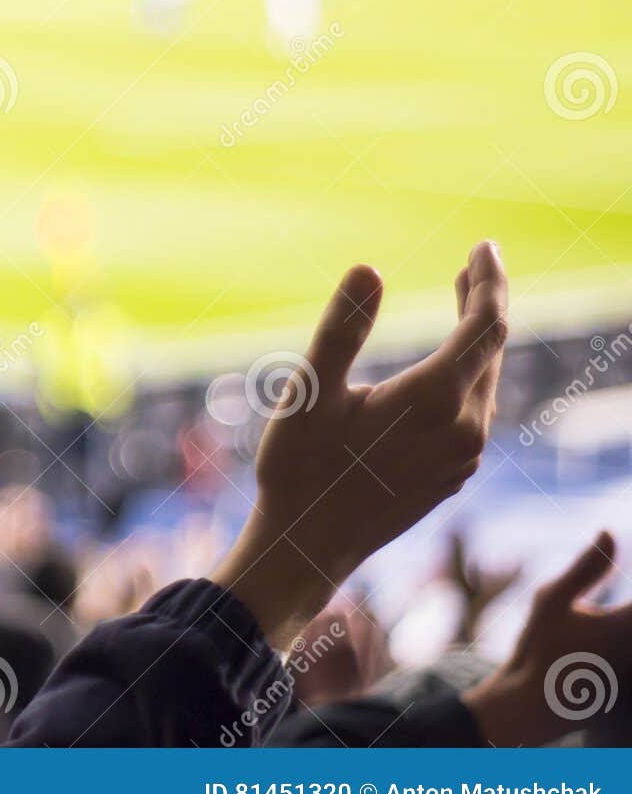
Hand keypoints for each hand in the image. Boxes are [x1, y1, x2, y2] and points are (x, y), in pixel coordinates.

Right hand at [212, 241, 507, 646]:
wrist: (307, 546)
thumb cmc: (301, 468)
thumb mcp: (310, 391)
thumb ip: (343, 327)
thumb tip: (369, 268)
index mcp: (435, 399)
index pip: (485, 324)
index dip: (488, 281)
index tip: (483, 247)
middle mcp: (464, 429)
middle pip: (491, 350)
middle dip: (483, 303)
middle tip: (472, 265)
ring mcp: (462, 457)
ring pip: (485, 382)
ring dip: (477, 341)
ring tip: (462, 306)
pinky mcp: (451, 475)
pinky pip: (475, 413)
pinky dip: (468, 377)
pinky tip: (446, 372)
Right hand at [463, 532, 631, 745]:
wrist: (533, 707)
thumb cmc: (537, 648)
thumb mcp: (551, 600)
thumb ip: (588, 566)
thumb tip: (611, 530)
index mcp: (628, 624)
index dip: (631, 597)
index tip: (621, 602)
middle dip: (626, 614)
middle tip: (611, 614)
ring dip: (624, 627)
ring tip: (602, 632)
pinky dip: (626, 649)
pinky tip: (610, 643)